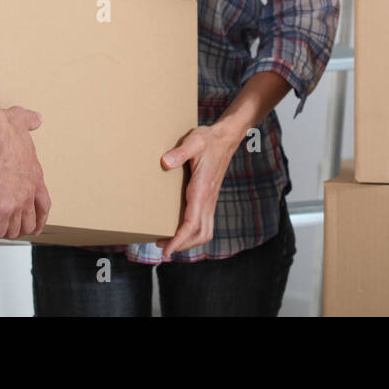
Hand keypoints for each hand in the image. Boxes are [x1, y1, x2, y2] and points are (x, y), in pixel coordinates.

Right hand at [0, 105, 51, 239]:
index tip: (35, 224)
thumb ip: (29, 121)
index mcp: (35, 175)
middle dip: (21, 229)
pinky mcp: (1, 210)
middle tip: (10, 231)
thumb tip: (36, 118)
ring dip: (2, 231)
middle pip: (31, 222)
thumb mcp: (21, 122)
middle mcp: (30, 192)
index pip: (44, 204)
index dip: (40, 217)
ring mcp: (17, 203)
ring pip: (14, 230)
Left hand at [155, 123, 242, 258]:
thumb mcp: (193, 142)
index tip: (167, 250)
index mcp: (202, 190)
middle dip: (182, 245)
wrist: (225, 138)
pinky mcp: (210, 199)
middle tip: (163, 248)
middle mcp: (208, 199)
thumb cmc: (208, 140)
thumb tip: (164, 163)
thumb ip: (179, 152)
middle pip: (199, 234)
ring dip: (189, 242)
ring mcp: (211, 200)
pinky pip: (205, 224)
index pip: (192, 223)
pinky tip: (182, 231)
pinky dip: (194, 234)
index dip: (179, 240)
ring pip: (205, 232)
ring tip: (170, 243)